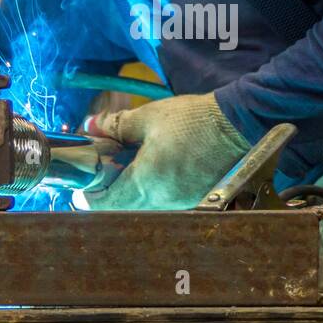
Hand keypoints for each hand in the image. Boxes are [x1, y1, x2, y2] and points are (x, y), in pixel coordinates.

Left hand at [80, 93, 249, 210]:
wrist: (238, 125)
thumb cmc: (192, 120)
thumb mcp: (148, 117)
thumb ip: (114, 126)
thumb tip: (89, 126)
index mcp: (145, 184)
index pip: (103, 203)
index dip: (87, 191)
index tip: (85, 175)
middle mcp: (160, 202)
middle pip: (120, 205)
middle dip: (109, 185)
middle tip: (108, 160)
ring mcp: (178, 203)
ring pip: (141, 203)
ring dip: (130, 185)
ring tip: (132, 157)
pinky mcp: (192, 198)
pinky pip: (161, 198)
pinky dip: (151, 185)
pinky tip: (155, 162)